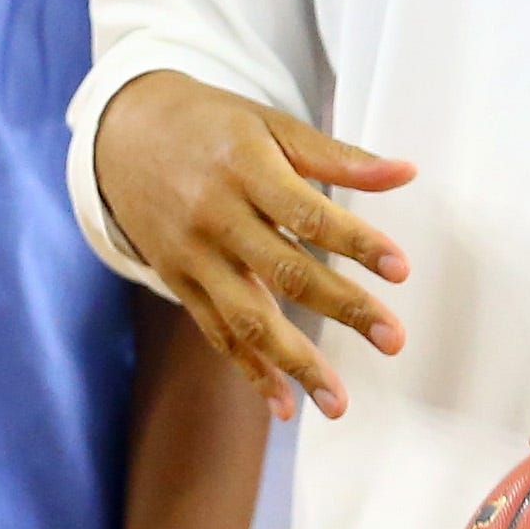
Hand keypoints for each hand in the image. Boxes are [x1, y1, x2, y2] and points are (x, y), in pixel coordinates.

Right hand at [95, 71, 413, 417]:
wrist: (124, 137)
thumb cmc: (212, 127)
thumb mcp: (271, 125)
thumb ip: (337, 156)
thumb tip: (405, 173)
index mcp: (246, 168)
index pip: (308, 214)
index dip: (356, 243)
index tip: (400, 269)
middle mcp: (216, 216)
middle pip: (286, 272)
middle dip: (344, 308)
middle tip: (394, 338)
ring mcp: (193, 256)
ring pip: (248, 317)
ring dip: (296, 364)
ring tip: (338, 402)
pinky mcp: (178, 283)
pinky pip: (217, 334)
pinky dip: (251, 371)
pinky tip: (284, 403)